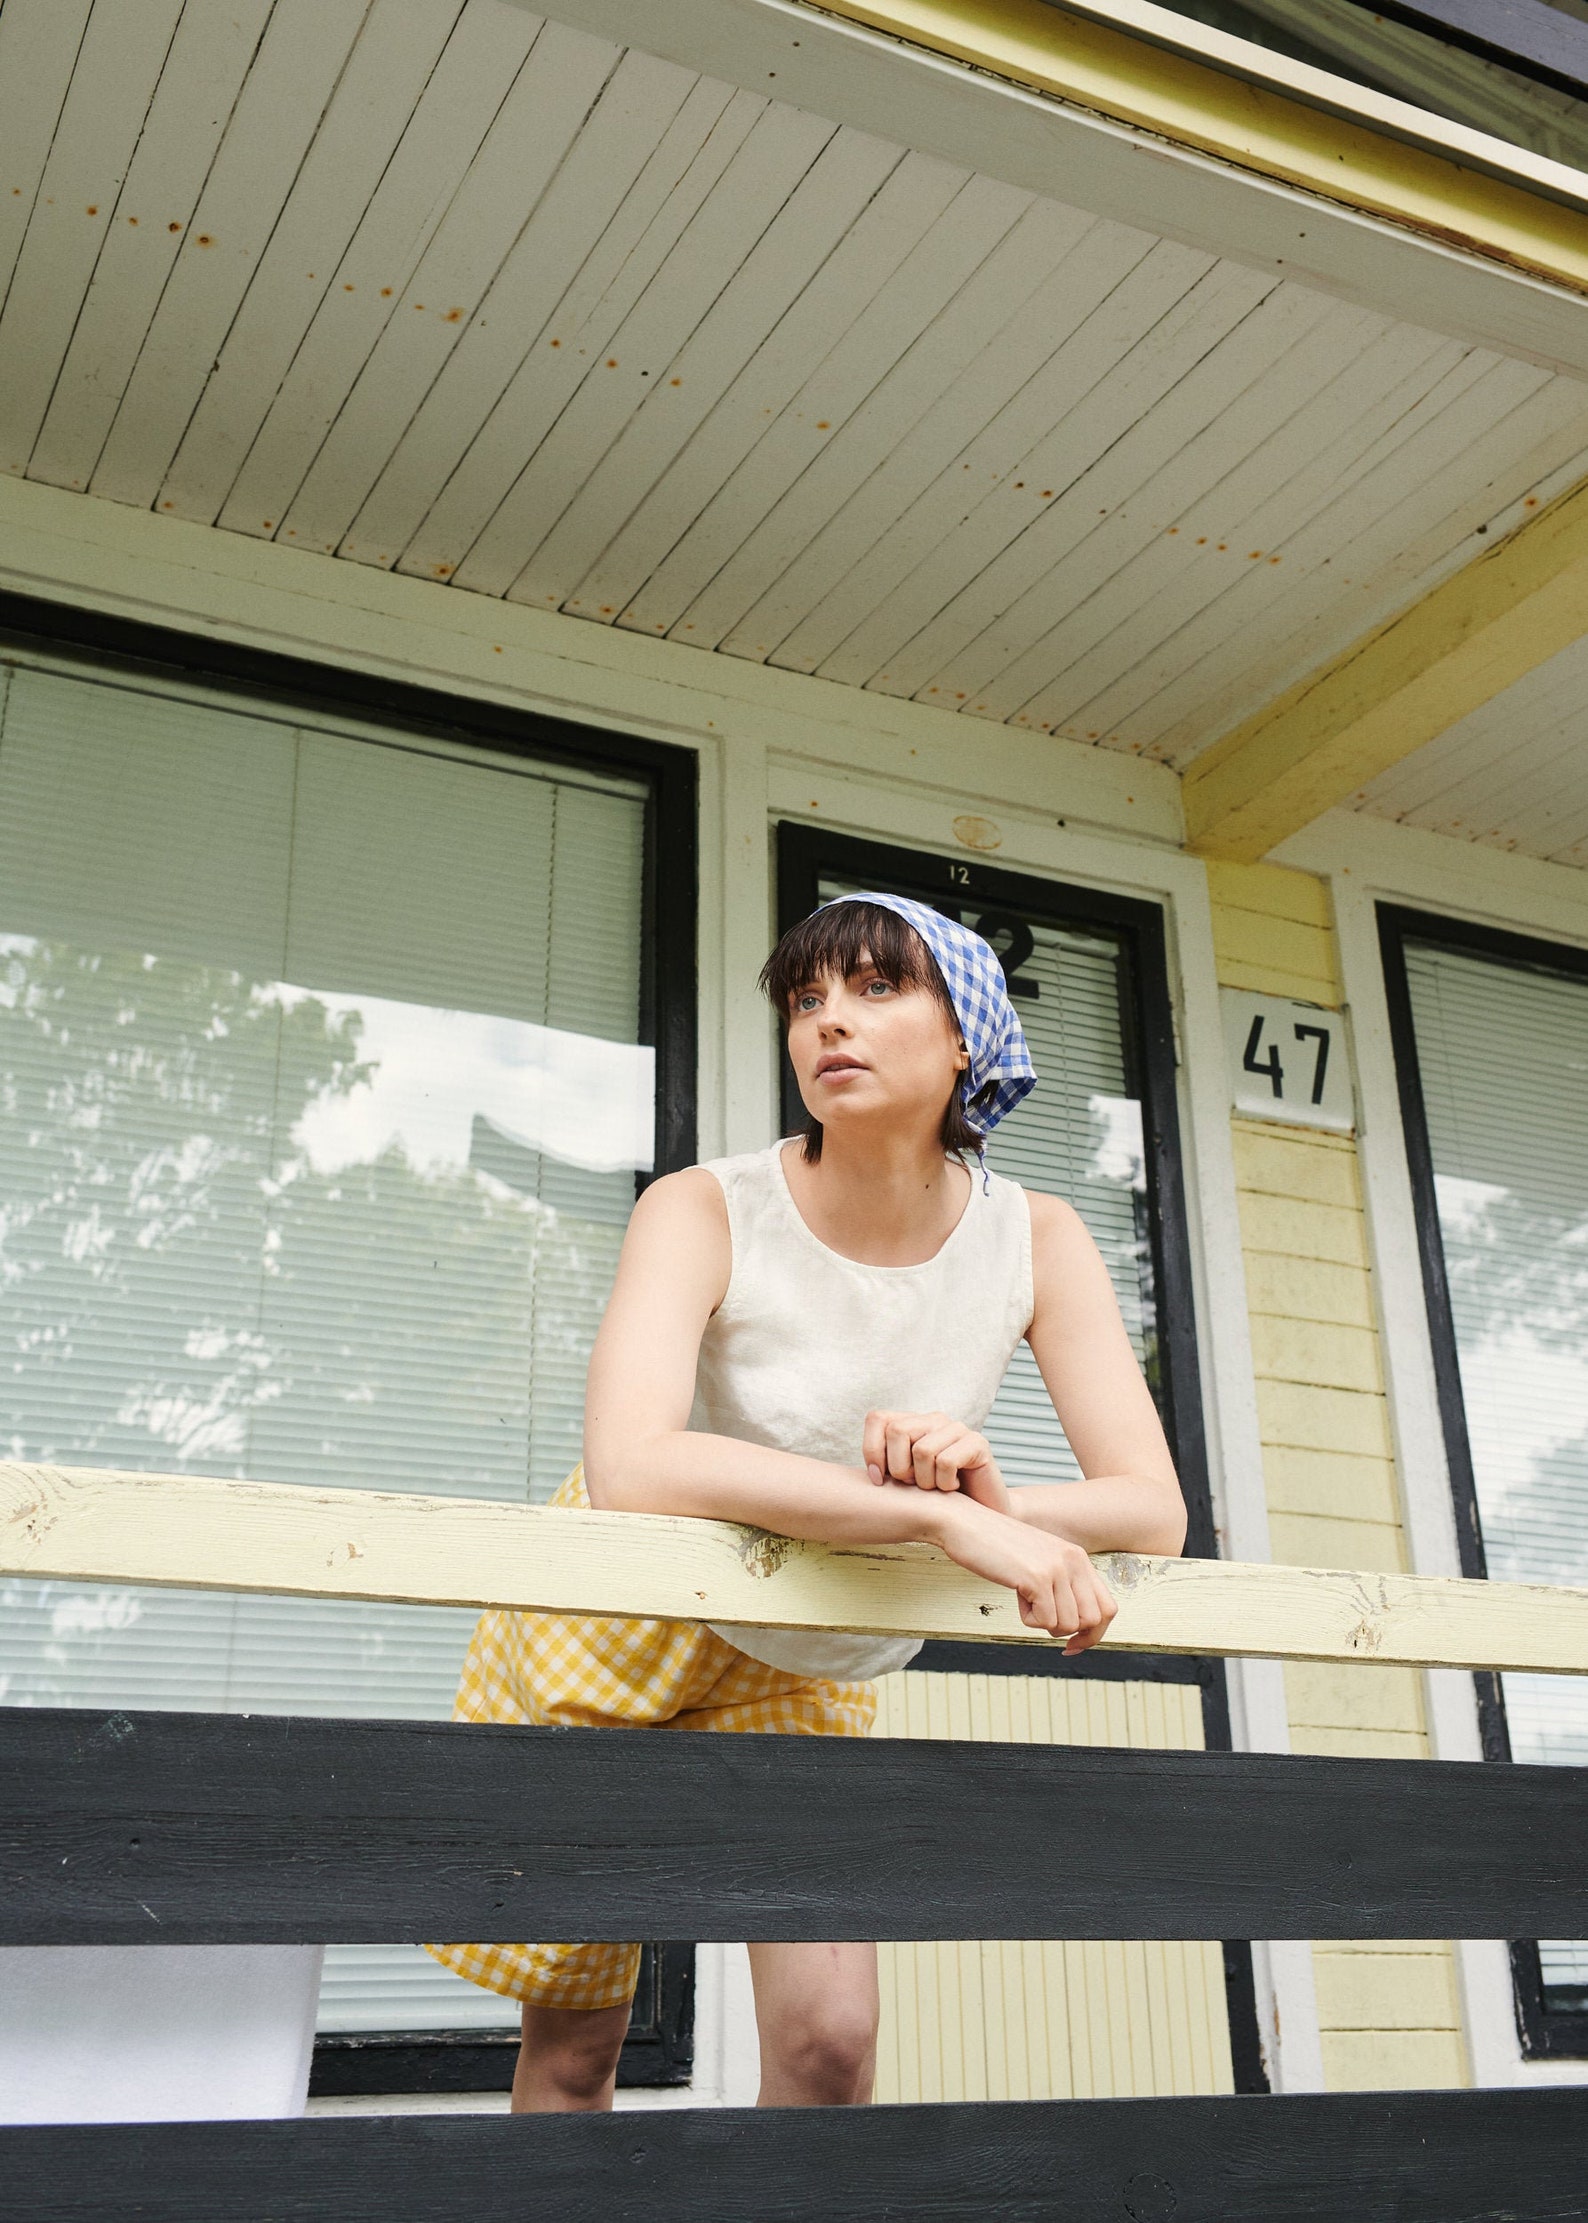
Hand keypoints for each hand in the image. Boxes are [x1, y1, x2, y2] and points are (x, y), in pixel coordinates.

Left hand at [862, 1409, 1011, 1513]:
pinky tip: (954, 1487)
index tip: (877, 1479)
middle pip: (898, 1431)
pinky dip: (946, 1484)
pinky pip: (947, 1461)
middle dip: (899, 1468)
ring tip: (936, 1488)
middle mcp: (934, 1419)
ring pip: (922, 1450)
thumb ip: (882, 1469)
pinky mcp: (978, 1442)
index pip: (877, 1418)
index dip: (872, 1450)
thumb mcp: (902, 1482)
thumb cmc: (935, 1501)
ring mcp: (957, 1428)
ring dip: (925, 1481)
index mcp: (912, 1424)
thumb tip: (860, 1476)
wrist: (979, 1517)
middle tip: (914, 1485)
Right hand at [933, 1497, 1117, 1651]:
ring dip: (1043, 1623)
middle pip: (1092, 1621)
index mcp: (1078, 1557)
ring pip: (1068, 1625)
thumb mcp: (1039, 1561)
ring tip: (1024, 1599)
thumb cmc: (994, 1545)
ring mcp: (1057, 1568)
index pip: (1108, 1608)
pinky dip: (1028, 1620)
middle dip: (1067, 1633)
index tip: (1071, 1645)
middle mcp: (1074, 1560)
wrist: (963, 1522)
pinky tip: (1016, 1596)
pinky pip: (1045, 1622)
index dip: (1094, 1634)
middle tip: (1041, 1620)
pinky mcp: (1037, 1578)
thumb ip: (1061, 1584)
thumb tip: (1076, 1626)